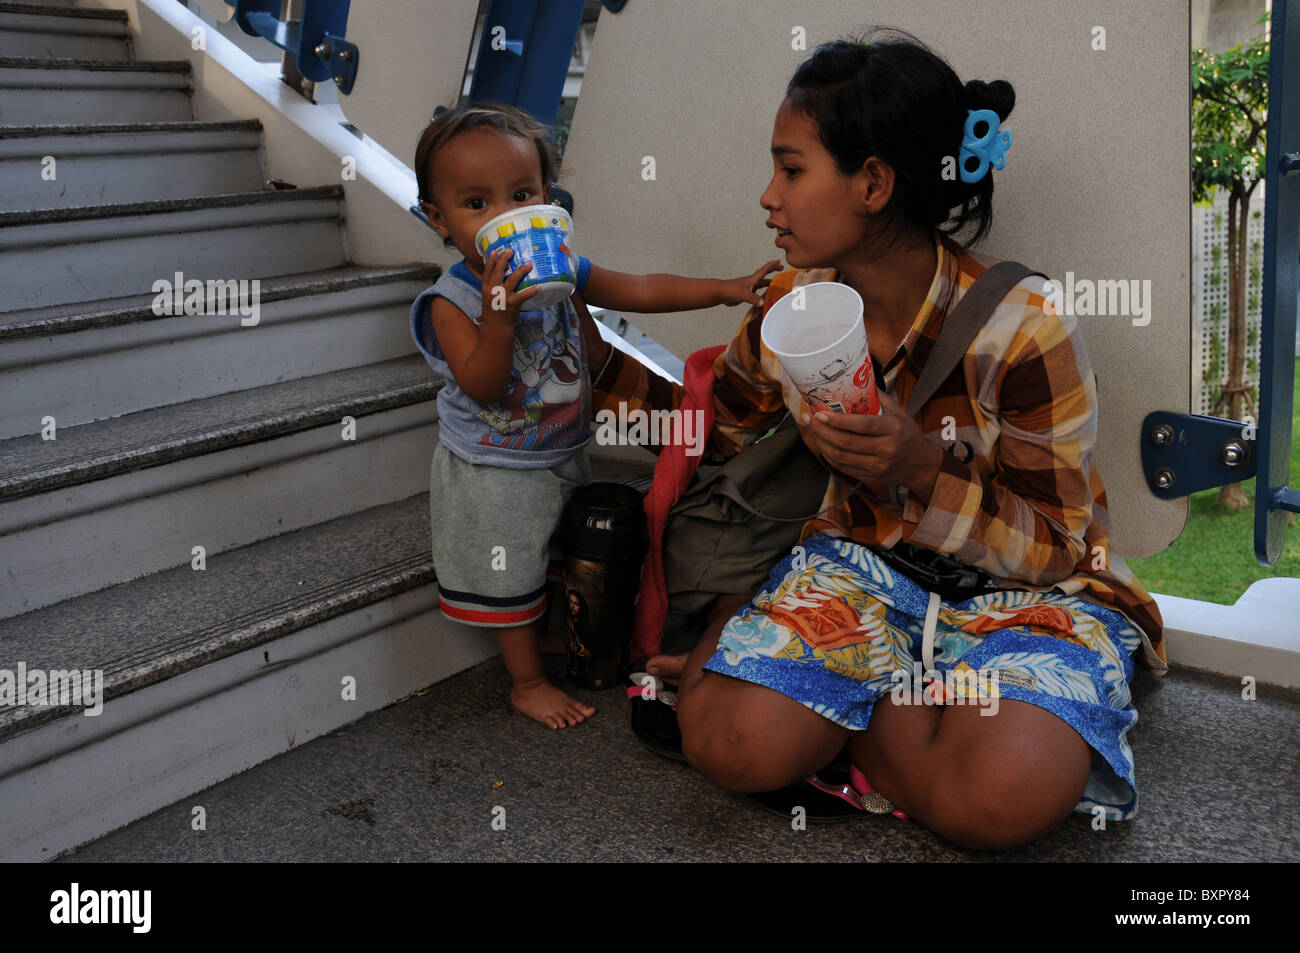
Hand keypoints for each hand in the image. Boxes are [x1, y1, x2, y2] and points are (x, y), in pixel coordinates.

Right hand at [481, 247, 539, 325]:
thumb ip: (492, 284)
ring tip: (528, 264)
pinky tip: (538, 287)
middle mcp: (493, 290)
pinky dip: (531, 291)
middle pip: (498, 272)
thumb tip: (499, 272)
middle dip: (504, 260)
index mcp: (486, 287)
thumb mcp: (488, 295)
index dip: (490, 261)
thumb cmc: (494, 309)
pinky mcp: (512, 304)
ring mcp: (503, 297)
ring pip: (512, 280)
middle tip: (511, 251)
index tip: (495, 251)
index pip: (487, 271)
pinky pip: (523, 296)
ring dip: (521, 271)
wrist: (496, 325)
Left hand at [717, 258, 782, 306]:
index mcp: (753, 279)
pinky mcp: (747, 294)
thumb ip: (753, 298)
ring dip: (769, 283)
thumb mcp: (744, 294)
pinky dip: (763, 293)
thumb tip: (763, 303)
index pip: (765, 270)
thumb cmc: (730, 290)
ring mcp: (750, 288)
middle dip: (773, 271)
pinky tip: (765, 297)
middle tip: (781, 268)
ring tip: (777, 284)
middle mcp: (753, 282)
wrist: (720, 293)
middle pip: (765, 276)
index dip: (772, 265)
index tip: (779, 261)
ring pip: (762, 284)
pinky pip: (758, 292)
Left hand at [800, 389, 944, 501]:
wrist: (920, 465)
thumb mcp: (899, 412)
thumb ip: (878, 397)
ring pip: (841, 457)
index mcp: (893, 429)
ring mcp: (877, 466)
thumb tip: (857, 377)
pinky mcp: (870, 477)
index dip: (837, 420)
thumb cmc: (908, 434)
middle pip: (846, 442)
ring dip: (822, 443)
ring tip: (812, 431)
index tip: (820, 413)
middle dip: (822, 431)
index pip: (861, 425)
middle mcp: (886, 449)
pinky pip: (843, 467)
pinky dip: (829, 456)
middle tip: (809, 419)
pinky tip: (822, 444)